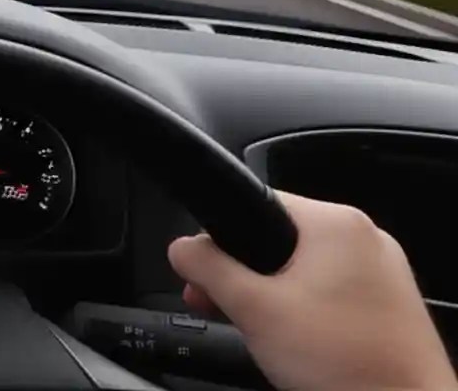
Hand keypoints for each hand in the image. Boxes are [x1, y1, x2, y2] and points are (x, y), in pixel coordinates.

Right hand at [169, 191, 455, 390]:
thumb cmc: (344, 364)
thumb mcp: (254, 310)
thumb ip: (209, 270)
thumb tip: (182, 248)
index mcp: (336, 224)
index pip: (258, 204)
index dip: (219, 239)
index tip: (202, 273)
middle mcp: (365, 239)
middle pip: (279, 240)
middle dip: (240, 274)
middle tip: (218, 306)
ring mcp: (381, 274)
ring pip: (303, 270)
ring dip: (268, 295)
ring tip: (256, 331)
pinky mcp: (386, 306)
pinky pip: (329, 293)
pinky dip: (302, 310)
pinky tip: (290, 341)